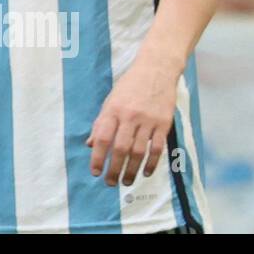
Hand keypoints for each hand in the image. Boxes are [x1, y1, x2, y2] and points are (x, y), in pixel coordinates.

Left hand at [87, 55, 178, 186]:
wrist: (156, 70)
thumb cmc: (130, 86)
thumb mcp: (110, 101)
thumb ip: (101, 123)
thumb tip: (89, 144)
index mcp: (112, 110)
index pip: (101, 138)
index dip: (97, 157)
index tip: (95, 172)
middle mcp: (129, 116)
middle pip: (120, 149)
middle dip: (114, 169)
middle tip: (110, 183)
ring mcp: (147, 120)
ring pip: (138, 152)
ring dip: (132, 170)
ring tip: (127, 182)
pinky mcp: (163, 123)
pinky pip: (157, 148)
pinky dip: (151, 163)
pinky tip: (146, 173)